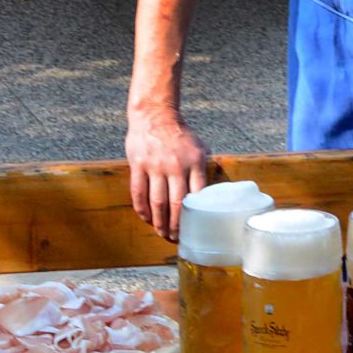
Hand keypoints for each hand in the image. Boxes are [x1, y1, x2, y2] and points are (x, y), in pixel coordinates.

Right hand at [124, 107, 210, 239]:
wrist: (155, 115)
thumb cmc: (179, 134)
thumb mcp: (198, 147)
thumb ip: (203, 167)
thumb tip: (214, 189)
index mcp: (194, 162)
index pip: (196, 195)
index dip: (195, 216)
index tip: (194, 229)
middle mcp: (175, 165)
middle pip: (176, 204)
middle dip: (176, 225)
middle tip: (175, 238)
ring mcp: (155, 166)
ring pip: (157, 202)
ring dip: (159, 222)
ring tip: (161, 233)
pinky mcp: (138, 165)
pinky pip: (138, 193)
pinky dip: (142, 209)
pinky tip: (146, 218)